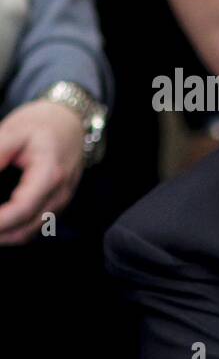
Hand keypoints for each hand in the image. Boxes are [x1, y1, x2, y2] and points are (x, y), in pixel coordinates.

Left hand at [0, 99, 84, 244]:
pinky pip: (32, 227)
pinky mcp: (55, 205)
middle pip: (24, 229)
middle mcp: (59, 195)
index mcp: (50, 175)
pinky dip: (11, 230)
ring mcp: (60, 203)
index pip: (22, 209)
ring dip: (2, 235)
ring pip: (27, 234)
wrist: (71, 123)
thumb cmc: (42, 124)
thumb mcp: (13, 132)